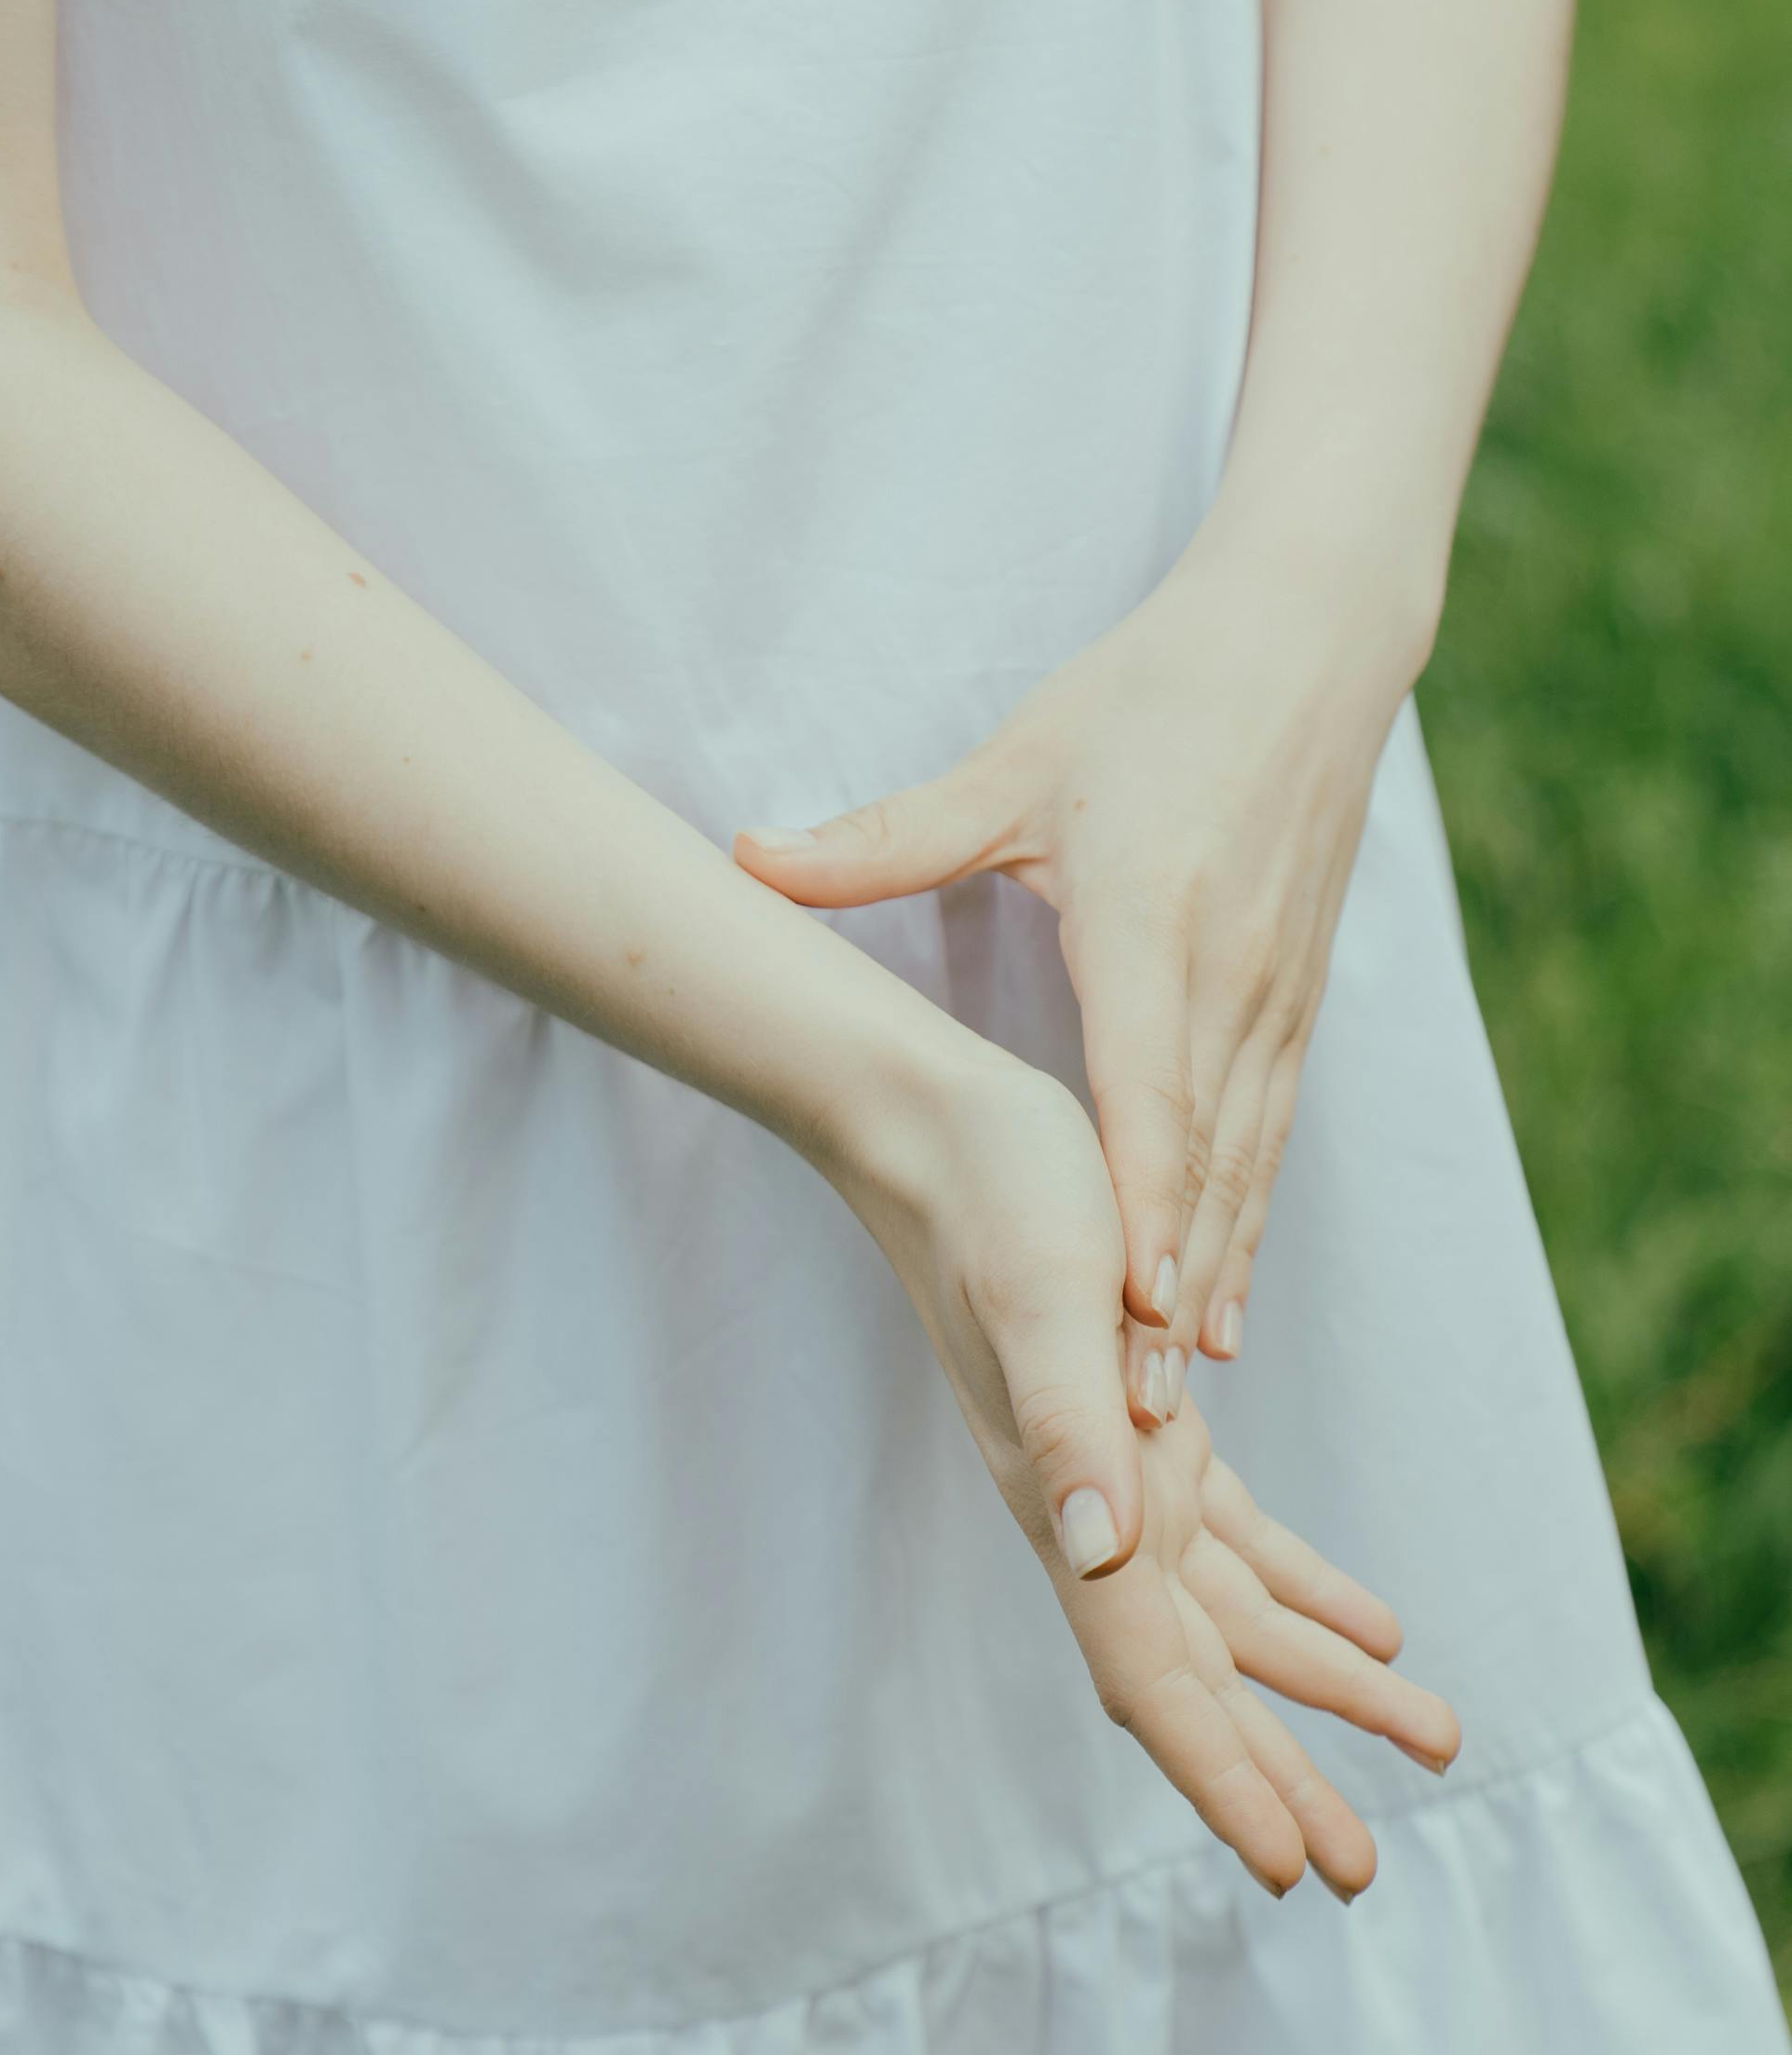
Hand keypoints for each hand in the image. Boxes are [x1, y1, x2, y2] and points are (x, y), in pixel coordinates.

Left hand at [739, 542, 1424, 1396]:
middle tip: (1137, 1410)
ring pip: (1243, 1165)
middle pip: (1200, 1159)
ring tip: (1178, 1391)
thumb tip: (744, 858)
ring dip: (1211, 1279)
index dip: (1137, 1202)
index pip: (1147, 1086)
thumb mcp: (1014, 762)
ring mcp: (1274, 999)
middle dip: (1169, 1289)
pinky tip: (1216, 1309)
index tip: (1121, 1300)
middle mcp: (1227, 977)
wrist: (1309, 644)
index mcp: (1153, 920)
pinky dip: (1242, 1228)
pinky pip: (1268, 1139)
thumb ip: (886, 836)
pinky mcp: (1295, 1004)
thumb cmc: (1151, 697)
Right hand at [828, 1046, 1457, 1898]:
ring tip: (1420, 1740)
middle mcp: (1094, 1513)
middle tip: (1363, 1866)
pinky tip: (1369, 1626)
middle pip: (1200, 1680)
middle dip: (1280, 1772)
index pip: (1154, 1678)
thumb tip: (1097, 1554)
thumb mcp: (1047, 1301)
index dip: (1221, 1775)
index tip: (1288, 1864)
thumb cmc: (995, 1199)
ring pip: (1232, 1620)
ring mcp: (1117, 1472)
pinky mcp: (1138, 1420)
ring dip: (1318, 1690)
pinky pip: (1235, 1539)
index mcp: (1074, 1504)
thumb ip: (1067, 1429)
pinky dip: (1303, 1591)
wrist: (935, 1128)